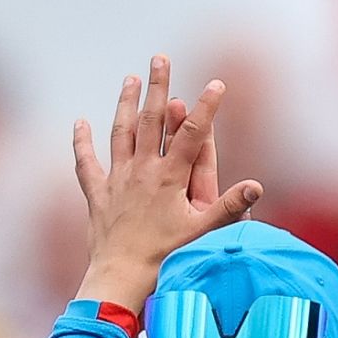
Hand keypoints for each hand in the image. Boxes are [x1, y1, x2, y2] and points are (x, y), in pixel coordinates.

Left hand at [72, 56, 261, 313]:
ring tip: (130, 79)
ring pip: (120, 132)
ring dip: (125, 103)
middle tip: (161, 58)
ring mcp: (117, 180)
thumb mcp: (202, 234)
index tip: (217, 84)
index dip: (206, 107)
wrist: (120, 279)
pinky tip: (81, 123)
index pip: (191, 134)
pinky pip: (87, 164)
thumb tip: (256, 187)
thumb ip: (229, 208)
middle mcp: (141, 171)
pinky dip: (82, 143)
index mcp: (169, 178)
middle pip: (150, 120)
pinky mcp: (98, 195)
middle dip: (158, 87)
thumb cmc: (165, 260)